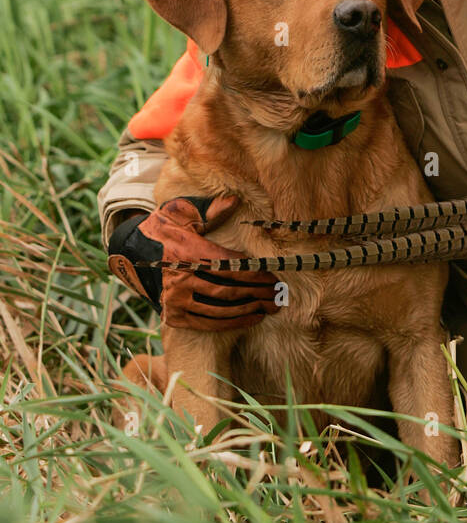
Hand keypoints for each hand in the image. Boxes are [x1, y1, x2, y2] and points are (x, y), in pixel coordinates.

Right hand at [108, 194, 279, 330]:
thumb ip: (210, 210)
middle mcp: (180, 278)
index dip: (252, 271)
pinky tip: (253, 316)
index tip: (272, 274)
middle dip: (257, 292)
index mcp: (186, 251)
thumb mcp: (182, 213)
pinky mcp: (174, 315)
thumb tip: (235, 200)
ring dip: (250, 308)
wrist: (132, 255)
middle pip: (227, 289)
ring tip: (272, 305)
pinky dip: (233, 322)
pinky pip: (208, 322)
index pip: (226, 265)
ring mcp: (176, 299)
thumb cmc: (163, 229)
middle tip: (279, 293)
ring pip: (220, 308)